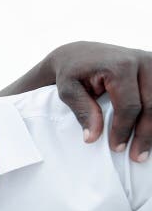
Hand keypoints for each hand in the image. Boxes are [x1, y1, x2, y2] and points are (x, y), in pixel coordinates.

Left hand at [50, 42, 151, 161]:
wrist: (79, 53)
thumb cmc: (71, 73)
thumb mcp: (67, 90)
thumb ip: (82, 111)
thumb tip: (92, 138)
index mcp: (120, 66)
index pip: (129, 106)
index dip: (124, 130)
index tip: (117, 148)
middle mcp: (141, 61)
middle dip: (145, 134)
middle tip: (137, 156)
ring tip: (145, 150)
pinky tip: (151, 133)